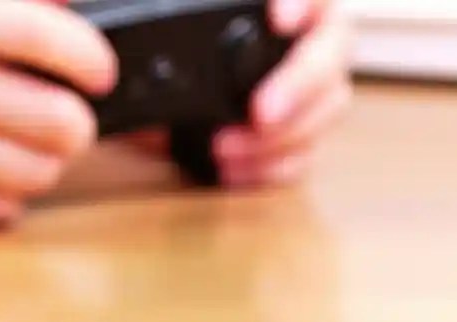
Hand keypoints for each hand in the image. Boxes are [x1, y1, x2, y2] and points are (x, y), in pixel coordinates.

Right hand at [0, 0, 116, 222]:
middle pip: (56, 118)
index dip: (88, 59)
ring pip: (35, 170)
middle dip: (75, 127)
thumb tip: (72, 26)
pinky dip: (5, 195)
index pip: (42, 36)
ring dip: (43, 165)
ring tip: (20, 151)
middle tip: (65, 125)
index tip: (100, 76)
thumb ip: (0, 12)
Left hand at [123, 0, 353, 187]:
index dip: (302, 1)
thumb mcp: (151, 29)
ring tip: (224, 148)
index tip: (278, 18)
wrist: (145, 91)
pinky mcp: (294, 134)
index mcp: (277, 1)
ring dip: (280, 135)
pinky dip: (267, 168)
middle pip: (332, 50)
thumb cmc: (157, 49)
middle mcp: (303, 37)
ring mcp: (306, 87)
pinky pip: (302, 154)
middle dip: (298, 84)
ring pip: (326, 107)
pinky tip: (230, 170)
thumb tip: (124, 51)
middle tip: (260, 112)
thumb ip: (145, 24)